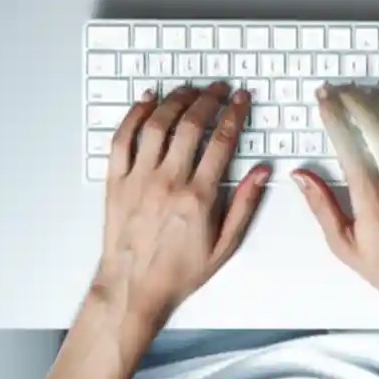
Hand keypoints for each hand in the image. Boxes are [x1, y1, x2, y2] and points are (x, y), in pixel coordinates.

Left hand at [93, 83, 269, 328]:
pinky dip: (134, 115)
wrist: (134, 289)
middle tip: (219, 89)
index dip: (234, 113)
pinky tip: (147, 101)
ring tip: (189, 90)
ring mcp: (139, 179)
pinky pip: (122, 139)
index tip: (241, 99)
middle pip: (191, 124)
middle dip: (209, 99)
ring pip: (157, 124)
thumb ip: (245, 205)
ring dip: (175, 100)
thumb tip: (262, 172)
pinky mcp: (116, 181)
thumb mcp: (225, 245)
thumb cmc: (179, 272)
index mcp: (198, 197)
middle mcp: (168, 182)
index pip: (222, 141)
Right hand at [293, 85, 378, 317]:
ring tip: (370, 92)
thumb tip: (301, 177)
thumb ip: (322, 207)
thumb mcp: (345, 246)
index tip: (324, 100)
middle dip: (355, 101)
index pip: (348, 144)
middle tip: (341, 90)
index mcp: (372, 199)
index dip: (333, 116)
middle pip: (376, 127)